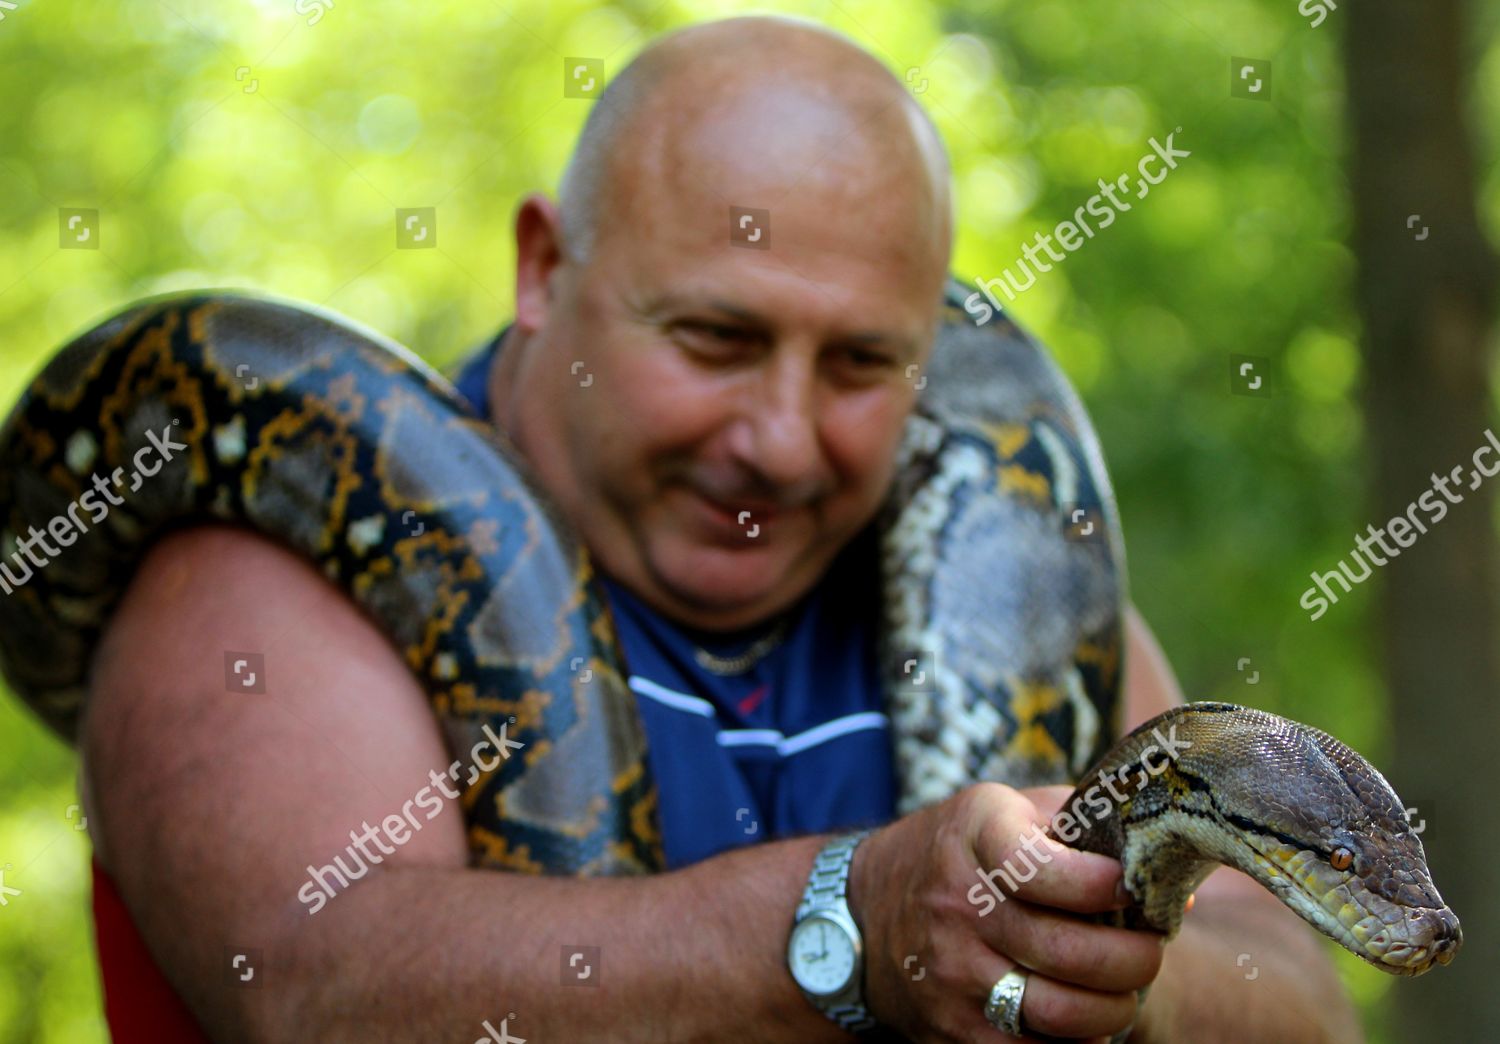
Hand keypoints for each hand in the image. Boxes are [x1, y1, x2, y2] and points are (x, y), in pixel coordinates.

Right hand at [848, 783, 1164, 1041]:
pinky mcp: (950, 1025)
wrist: (865, 908)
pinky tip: (1089, 1021)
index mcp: (975, 836)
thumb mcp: (1008, 811)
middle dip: (1132, 959)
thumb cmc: (964, 852)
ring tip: (1126, 991)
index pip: (1039, 867)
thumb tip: (1167, 879)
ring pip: (1056, 1011)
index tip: (1128, 887)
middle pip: (1064, 951)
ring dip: (1113, 1009)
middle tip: (1150, 952)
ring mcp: (951, 970)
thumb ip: (1082, 826)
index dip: (1098, 884)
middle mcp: (956, 903)